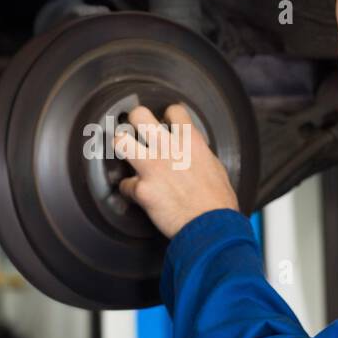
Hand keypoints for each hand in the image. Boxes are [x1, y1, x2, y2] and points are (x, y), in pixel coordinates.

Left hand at [112, 103, 238, 238]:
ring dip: (121, 148)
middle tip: (135, 132)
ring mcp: (152, 167)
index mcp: (190, 141)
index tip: (164, 124)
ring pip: (120, 141)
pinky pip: (124, 184)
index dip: (167, 116)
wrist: (211, 226)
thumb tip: (193, 152)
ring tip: (126, 155)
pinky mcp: (142, 189)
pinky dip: (130, 191)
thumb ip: (198, 154)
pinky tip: (138, 195)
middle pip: (138, 115)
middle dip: (134, 122)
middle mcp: (169, 148)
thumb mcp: (216, 167)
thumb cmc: (217, 202)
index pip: (174, 111)